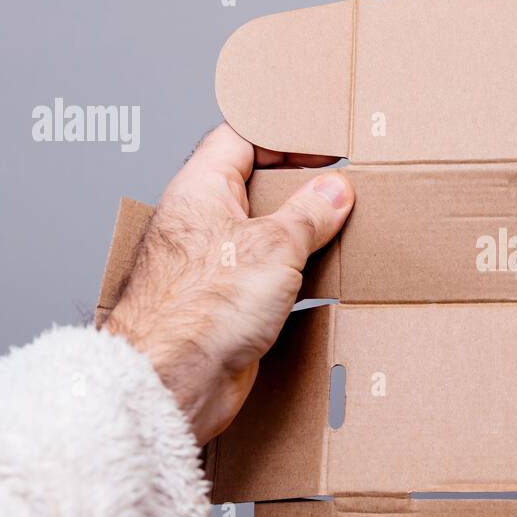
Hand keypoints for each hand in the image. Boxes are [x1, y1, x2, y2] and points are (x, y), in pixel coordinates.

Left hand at [105, 122, 353, 442]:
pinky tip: (324, 281)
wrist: (174, 378)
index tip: (326, 150)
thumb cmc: (199, 308)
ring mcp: (214, 264)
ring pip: (265, 234)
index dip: (285, 139)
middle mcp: (203, 223)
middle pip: (257, 186)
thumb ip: (308, 214)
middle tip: (342, 191)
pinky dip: (298, 275)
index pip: (242, 139)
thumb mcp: (274, 246)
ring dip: (303, 235)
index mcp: (202, 189)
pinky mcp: (227, 304)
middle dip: (301, 188)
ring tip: (342, 232)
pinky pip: (269, 276)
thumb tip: (334, 191)